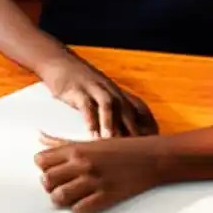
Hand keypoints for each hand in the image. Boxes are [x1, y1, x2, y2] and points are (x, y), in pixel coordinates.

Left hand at [36, 134, 162, 212]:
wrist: (151, 157)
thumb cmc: (119, 148)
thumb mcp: (89, 140)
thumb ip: (62, 142)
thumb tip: (39, 136)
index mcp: (76, 149)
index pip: (41, 160)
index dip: (43, 167)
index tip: (52, 169)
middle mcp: (82, 164)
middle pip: (46, 180)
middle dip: (49, 185)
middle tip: (59, 184)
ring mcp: (94, 181)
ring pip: (60, 196)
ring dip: (60, 199)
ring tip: (68, 196)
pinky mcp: (107, 196)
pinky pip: (80, 209)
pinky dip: (78, 208)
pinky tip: (84, 202)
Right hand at [38, 54, 157, 138]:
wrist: (57, 60)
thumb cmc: (78, 81)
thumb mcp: (99, 93)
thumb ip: (110, 111)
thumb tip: (120, 134)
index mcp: (118, 93)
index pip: (139, 111)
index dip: (148, 127)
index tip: (155, 146)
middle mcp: (110, 90)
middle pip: (127, 110)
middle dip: (134, 130)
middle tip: (138, 152)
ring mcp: (94, 88)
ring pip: (109, 106)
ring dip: (113, 124)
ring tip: (113, 143)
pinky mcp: (77, 89)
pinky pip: (86, 106)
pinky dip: (91, 120)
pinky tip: (91, 134)